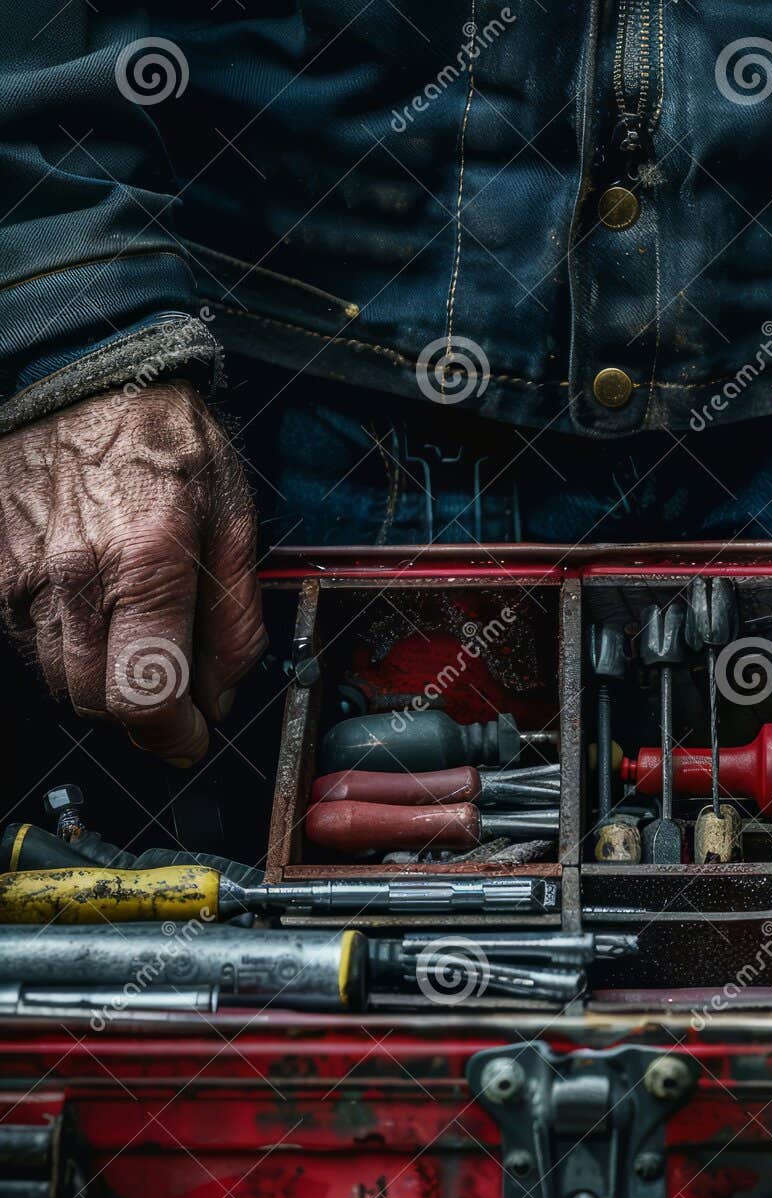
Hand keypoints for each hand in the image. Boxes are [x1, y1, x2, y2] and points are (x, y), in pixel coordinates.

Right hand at [0, 379, 264, 762]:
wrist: (82, 373)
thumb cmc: (164, 441)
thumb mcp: (235, 521)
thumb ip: (235, 620)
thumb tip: (222, 695)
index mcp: (147, 565)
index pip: (146, 698)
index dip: (174, 738)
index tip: (193, 739)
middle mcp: (75, 578)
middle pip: (98, 703)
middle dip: (142, 714)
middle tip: (174, 693)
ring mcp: (24, 577)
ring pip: (61, 679)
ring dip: (102, 679)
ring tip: (136, 633)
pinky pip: (27, 643)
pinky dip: (65, 647)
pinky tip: (95, 610)